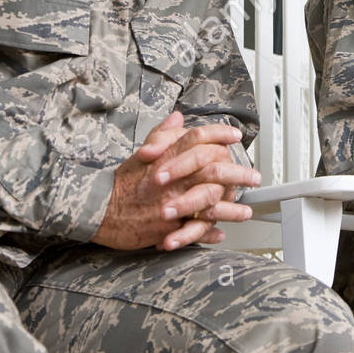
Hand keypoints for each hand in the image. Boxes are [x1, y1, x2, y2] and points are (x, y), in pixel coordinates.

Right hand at [92, 112, 260, 251]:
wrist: (99, 210)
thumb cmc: (121, 183)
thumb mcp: (141, 154)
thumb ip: (162, 136)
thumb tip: (179, 119)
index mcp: (165, 158)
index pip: (196, 138)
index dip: (219, 134)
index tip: (236, 136)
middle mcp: (171, 179)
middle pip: (212, 169)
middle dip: (238, 172)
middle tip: (254, 176)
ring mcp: (171, 203)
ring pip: (210, 202)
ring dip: (232, 208)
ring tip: (247, 211)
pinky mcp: (167, 227)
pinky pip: (195, 230)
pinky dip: (209, 233)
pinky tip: (220, 233)